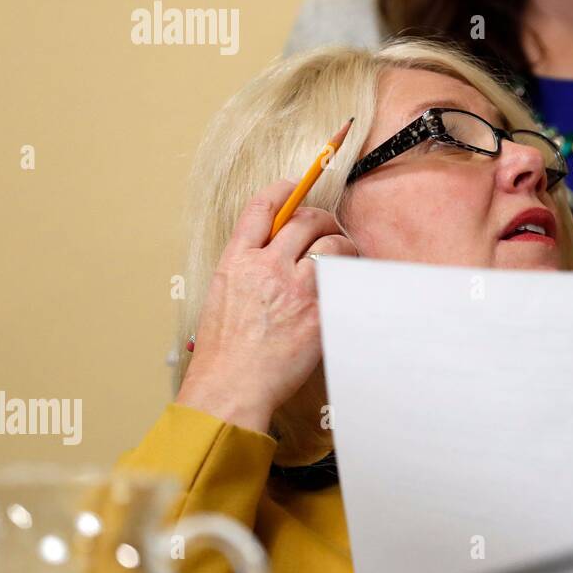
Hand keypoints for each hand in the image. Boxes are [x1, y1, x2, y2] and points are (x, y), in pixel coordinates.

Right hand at [176, 179, 359, 432]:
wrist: (231, 387)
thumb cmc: (224, 352)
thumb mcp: (222, 296)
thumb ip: (247, 268)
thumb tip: (273, 250)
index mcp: (236, 260)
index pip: (262, 208)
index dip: (283, 190)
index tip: (296, 185)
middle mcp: (265, 267)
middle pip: (304, 219)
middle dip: (322, 217)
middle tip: (328, 227)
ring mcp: (293, 287)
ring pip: (331, 242)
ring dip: (341, 242)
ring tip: (343, 253)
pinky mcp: (318, 309)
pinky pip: (344, 276)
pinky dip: (350, 272)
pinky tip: (350, 279)